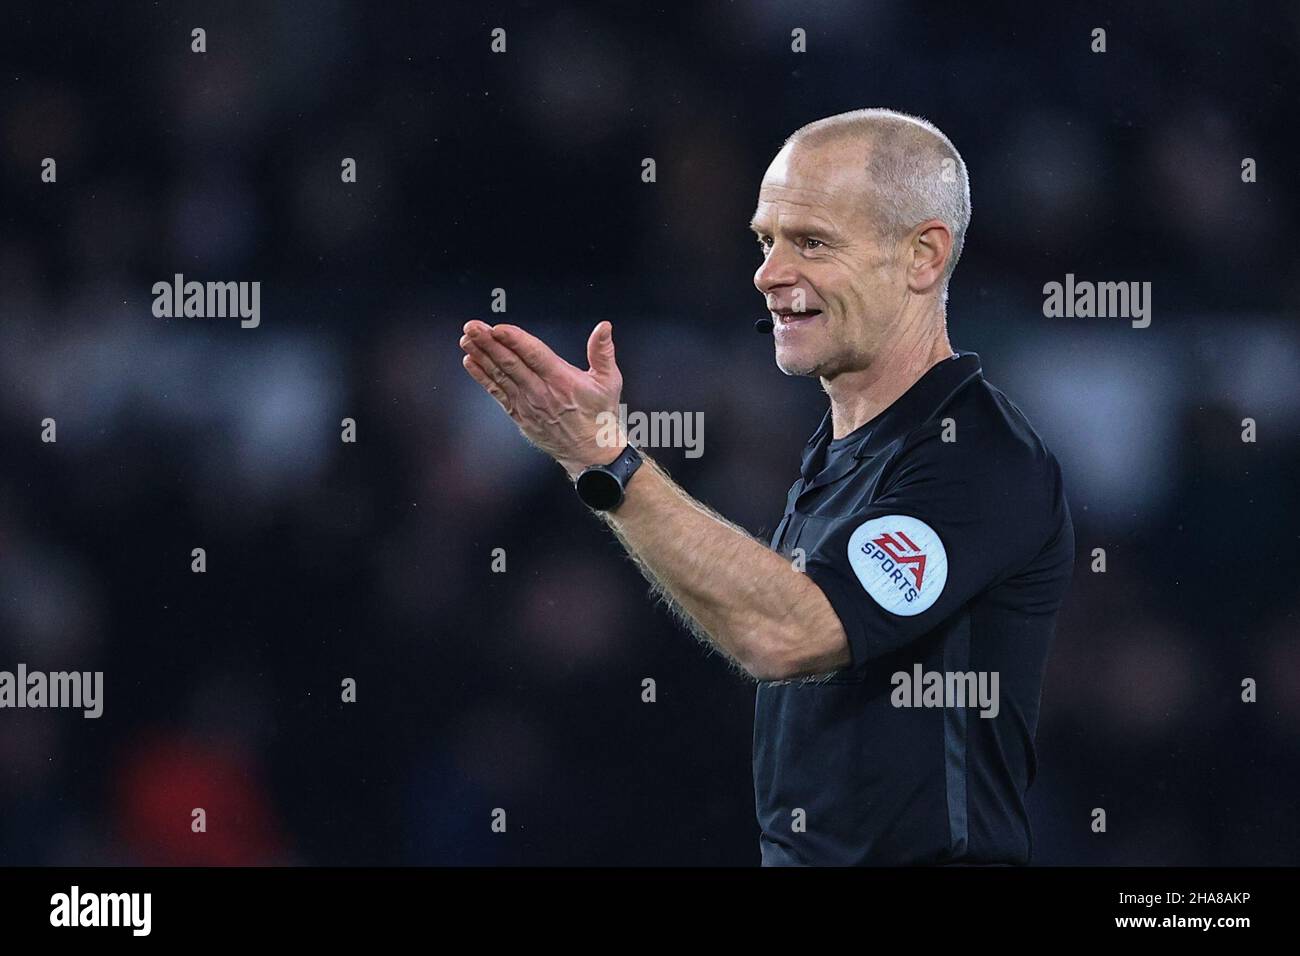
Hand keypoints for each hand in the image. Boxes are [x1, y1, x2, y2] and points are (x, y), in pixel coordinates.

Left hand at [459, 320, 624, 478]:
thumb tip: (604, 327)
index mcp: (562, 380)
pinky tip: (471, 362)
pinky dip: (483, 377)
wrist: (590, 453)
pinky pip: (497, 393)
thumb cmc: (600, 414)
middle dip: (489, 343)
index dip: (514, 341)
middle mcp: (541, 392)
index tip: (497, 328)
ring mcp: (527, 404)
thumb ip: (603, 352)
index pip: (534, 355)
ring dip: (482, 356)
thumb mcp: (609, 382)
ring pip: (500, 376)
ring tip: (466, 339)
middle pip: (511, 363)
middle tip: (472, 326)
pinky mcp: (519, 415)